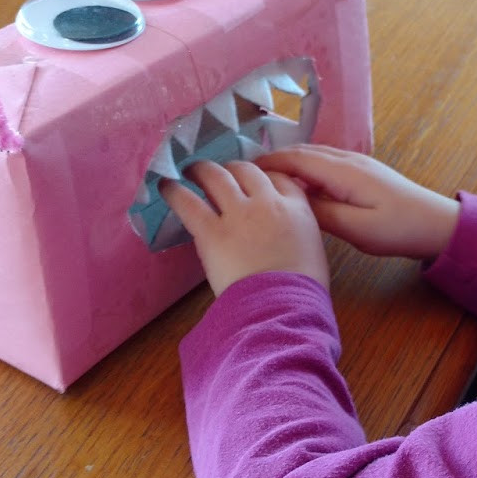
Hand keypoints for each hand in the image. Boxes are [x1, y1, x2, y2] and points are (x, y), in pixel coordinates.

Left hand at [161, 160, 329, 295]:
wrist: (282, 308)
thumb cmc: (301, 290)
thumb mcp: (312, 248)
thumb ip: (296, 229)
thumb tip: (277, 231)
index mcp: (297, 209)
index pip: (278, 177)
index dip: (261, 175)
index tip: (250, 181)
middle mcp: (267, 202)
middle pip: (246, 170)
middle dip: (230, 169)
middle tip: (218, 174)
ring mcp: (239, 214)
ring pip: (217, 177)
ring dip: (201, 170)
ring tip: (190, 169)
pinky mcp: (212, 231)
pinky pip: (188, 202)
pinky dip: (174, 191)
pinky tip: (165, 185)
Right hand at [253, 145, 460, 260]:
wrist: (436, 224)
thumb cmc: (398, 229)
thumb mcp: (356, 228)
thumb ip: (321, 213)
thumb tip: (291, 201)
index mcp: (344, 171)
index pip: (297, 159)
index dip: (267, 163)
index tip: (242, 171)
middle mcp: (348, 160)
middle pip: (302, 152)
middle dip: (273, 160)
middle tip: (246, 175)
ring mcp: (356, 163)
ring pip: (314, 155)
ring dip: (289, 163)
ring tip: (265, 180)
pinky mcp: (362, 172)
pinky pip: (325, 163)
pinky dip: (305, 169)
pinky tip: (298, 186)